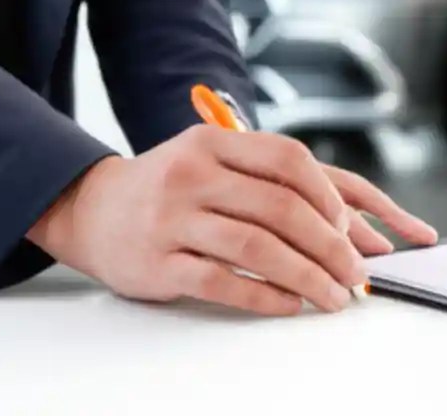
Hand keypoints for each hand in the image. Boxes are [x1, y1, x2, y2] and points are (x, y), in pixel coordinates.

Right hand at [28, 126, 433, 315]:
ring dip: (308, 276)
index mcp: (215, 142)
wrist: (90, 209)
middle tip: (356, 273)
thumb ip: (271, 180)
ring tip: (334, 295)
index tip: (350, 227)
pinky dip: (265, 297)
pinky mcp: (159, 263)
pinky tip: (291, 305)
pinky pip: (223, 282)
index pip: (289, 159)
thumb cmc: (172, 187)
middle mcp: (193, 174)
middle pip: (282, 208)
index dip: (328, 194)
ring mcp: (173, 219)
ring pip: (258, 248)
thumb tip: (347, 220)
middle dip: (330, 245)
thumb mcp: (214, 161)